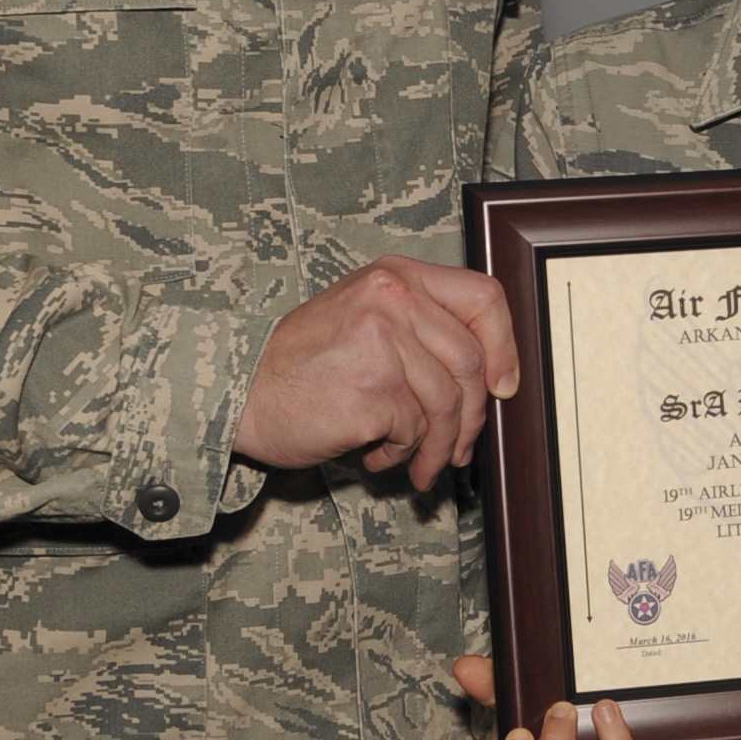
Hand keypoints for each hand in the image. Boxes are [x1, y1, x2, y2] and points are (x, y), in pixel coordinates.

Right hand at [234, 257, 519, 490]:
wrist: (235, 391)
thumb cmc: (299, 363)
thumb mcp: (362, 317)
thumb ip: (420, 328)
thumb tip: (490, 375)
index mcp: (396, 276)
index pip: (484, 297)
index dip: (504, 346)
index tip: (504, 385)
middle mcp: (393, 299)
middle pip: (470, 362)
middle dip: (473, 417)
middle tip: (461, 447)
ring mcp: (383, 342)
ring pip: (447, 405)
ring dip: (438, 447)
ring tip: (418, 464)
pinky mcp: (373, 389)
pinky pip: (413, 432)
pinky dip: (401, 454)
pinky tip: (376, 454)